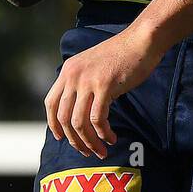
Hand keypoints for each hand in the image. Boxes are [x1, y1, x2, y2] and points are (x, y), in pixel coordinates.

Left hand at [44, 26, 162, 158]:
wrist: (141, 40)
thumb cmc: (123, 55)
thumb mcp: (93, 66)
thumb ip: (83, 83)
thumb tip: (81, 111)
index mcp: (68, 70)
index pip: (50, 103)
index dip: (54, 124)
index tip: (62, 138)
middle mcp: (73, 75)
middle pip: (64, 118)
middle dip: (74, 140)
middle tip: (86, 151)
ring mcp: (87, 80)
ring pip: (79, 122)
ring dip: (90, 142)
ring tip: (101, 151)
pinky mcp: (104, 86)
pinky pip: (98, 119)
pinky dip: (104, 133)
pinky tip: (112, 138)